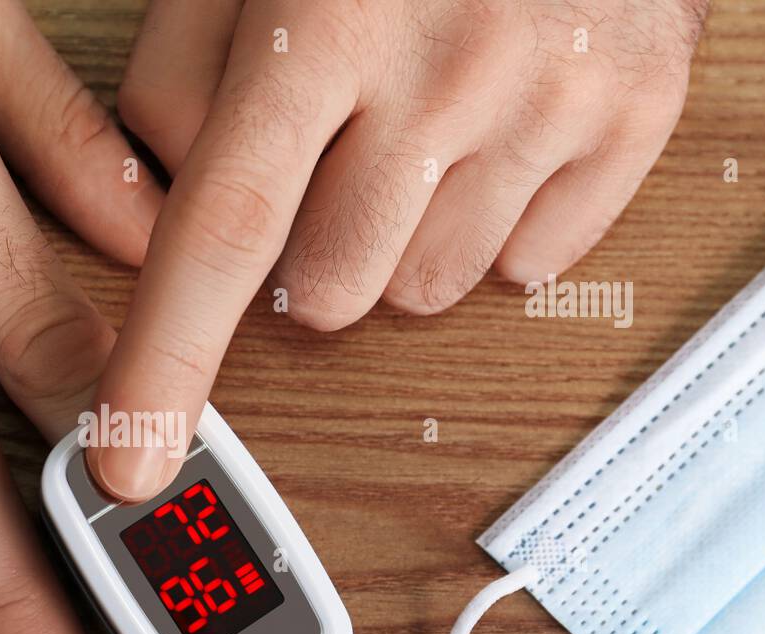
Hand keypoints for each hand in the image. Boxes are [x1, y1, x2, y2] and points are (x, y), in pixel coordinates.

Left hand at [88, 0, 704, 500]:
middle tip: (327, 168)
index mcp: (321, 23)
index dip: (165, 363)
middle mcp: (443, 74)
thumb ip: (177, 83)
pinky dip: (490, 226)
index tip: (129, 460)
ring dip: (396, 246)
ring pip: (425, 293)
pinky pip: (529, 264)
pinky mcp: (636, 116)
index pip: (221, 236)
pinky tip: (484, 140)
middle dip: (305, 265)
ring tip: (411, 139)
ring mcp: (551, 100)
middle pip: (328, 295)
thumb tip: (164, 215)